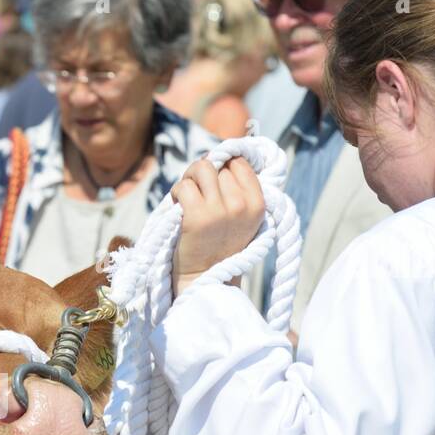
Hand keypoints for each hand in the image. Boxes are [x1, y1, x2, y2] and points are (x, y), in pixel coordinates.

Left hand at [171, 157, 265, 295]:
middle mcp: (241, 205)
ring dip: (188, 179)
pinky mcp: (197, 216)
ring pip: (200, 169)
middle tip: (196, 195)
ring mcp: (220, 210)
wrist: (205, 280)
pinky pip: (183, 186)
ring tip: (186, 198)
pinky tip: (178, 208)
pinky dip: (176, 194)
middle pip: (217, 165)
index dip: (223, 167)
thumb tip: (222, 155)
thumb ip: (239, 191)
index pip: (239, 162)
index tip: (214, 183)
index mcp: (257, 203)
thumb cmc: (220, 247)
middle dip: (203, 175)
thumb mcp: (243, 219)